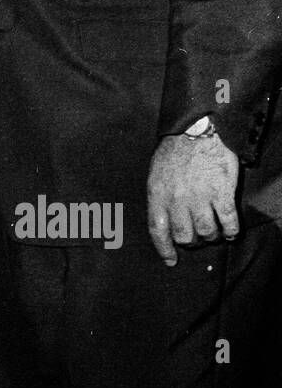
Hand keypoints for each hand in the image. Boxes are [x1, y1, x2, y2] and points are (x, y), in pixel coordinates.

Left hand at [147, 132, 239, 266]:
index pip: (157, 230)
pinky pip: (227, 222)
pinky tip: (230, 232)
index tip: (170, 259)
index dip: (164, 248)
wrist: (198, 128)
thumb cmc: (175, 148)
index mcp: (157, 193)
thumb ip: (159, 196)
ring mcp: (200, 197)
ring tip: (214, 233)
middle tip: (197, 238)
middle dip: (191, 242)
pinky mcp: (221, 193)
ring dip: (211, 237)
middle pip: (184, 236)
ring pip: (206, 232)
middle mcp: (177, 199)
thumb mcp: (156, 171)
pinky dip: (230, 231)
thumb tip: (162, 218)